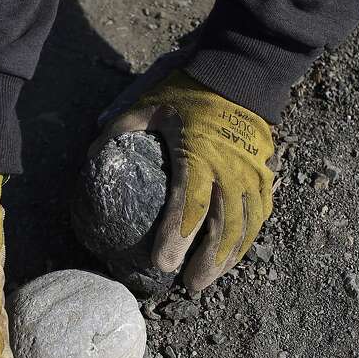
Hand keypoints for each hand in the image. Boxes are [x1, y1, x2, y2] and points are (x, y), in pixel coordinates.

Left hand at [93, 70, 275, 291]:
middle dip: (207, 262)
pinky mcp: (266, 174)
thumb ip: (120, 128)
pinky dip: (247, 239)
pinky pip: (260, 214)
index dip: (176, 238)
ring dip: (229, 257)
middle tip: (189, 285)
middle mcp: (231, 172)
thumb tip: (92, 155)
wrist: (241, 72)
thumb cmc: (189, 89)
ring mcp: (253, 175)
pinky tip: (233, 254)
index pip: (190, 207)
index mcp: (200, 156)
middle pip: (224, 228)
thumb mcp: (149, 103)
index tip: (163, 264)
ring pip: (246, 227)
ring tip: (209, 279)